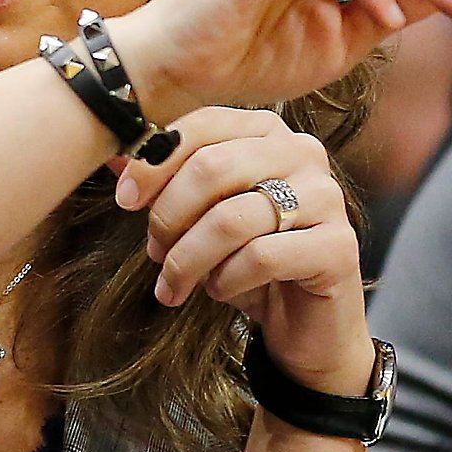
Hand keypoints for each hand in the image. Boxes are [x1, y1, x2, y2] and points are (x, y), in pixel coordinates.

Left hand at [116, 106, 371, 394]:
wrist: (304, 325)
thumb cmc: (246, 262)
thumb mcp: (198, 219)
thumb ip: (163, 182)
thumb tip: (112, 159)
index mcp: (266, 132)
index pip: (201, 125)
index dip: (154, 163)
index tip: (125, 201)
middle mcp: (302, 153)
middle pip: (212, 167)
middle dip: (168, 216)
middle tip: (153, 253)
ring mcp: (327, 197)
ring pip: (231, 218)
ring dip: (188, 259)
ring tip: (175, 285)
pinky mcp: (339, 246)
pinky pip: (261, 256)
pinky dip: (226, 280)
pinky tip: (220, 292)